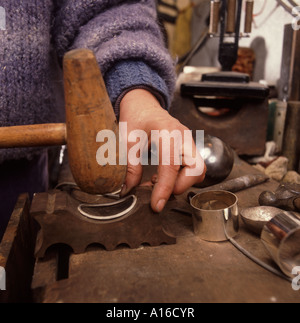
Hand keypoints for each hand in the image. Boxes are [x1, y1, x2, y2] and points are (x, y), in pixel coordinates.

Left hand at [119, 89, 205, 212]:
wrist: (143, 105)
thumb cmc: (135, 117)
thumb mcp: (127, 140)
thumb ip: (129, 165)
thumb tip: (128, 189)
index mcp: (167, 132)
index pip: (171, 165)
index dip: (165, 188)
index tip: (157, 205)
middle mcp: (183, 137)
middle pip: (197, 169)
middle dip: (181, 186)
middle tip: (159, 191)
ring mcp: (188, 142)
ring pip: (198, 170)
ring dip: (182, 182)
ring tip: (158, 182)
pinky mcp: (188, 147)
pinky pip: (193, 168)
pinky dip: (181, 178)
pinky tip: (163, 176)